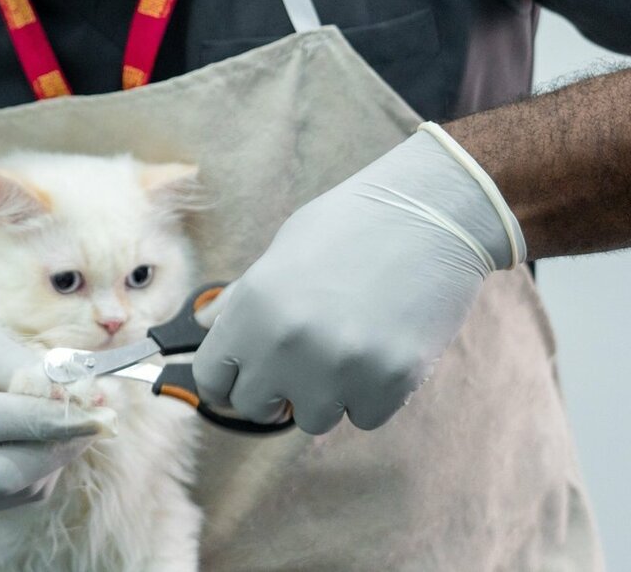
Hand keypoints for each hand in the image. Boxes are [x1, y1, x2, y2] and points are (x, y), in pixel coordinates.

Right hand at [0, 308, 107, 515]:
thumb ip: (26, 369)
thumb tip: (81, 395)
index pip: (3, 423)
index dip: (60, 418)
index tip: (102, 411)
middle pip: (10, 472)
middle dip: (63, 445)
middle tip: (99, 420)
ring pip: (11, 491)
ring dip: (52, 458)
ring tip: (74, 423)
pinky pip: (1, 497)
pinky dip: (32, 471)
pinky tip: (43, 440)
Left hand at [193, 123, 525, 434]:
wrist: (430, 214)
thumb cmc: (350, 224)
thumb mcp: (281, 251)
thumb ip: (240, 299)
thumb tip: (205, 325)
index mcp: (253, 306)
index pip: (212, 380)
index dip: (226, 380)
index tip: (243, 376)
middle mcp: (288, 344)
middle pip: (256, 408)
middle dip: (274, 388)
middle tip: (300, 360)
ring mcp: (340, 368)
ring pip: (313, 419)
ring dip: (326, 393)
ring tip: (347, 343)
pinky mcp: (390, 383)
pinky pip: (365, 417)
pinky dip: (371, 394)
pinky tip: (381, 347)